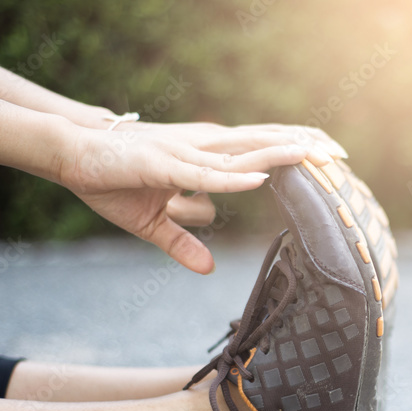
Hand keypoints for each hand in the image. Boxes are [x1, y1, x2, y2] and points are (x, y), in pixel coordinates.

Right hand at [58, 123, 341, 273]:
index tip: (329, 159)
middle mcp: (200, 147)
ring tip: (314, 156)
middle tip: (341, 154)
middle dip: (302, 147)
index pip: (258, 148)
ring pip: (240, 153)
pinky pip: (203, 173)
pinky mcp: (162, 164)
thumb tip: (209, 267)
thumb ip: (183, 241)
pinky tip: (259, 177)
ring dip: (277, 155)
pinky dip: (231, 177)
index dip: (293, 151)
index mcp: (203, 154)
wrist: (69, 153)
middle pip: (261, 143)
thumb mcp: (153, 221)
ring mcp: (183, 152)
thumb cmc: (111, 178)